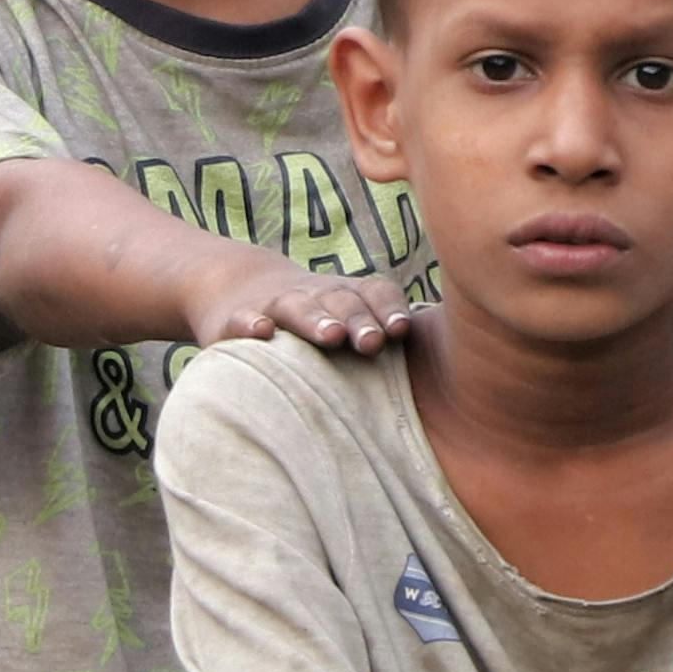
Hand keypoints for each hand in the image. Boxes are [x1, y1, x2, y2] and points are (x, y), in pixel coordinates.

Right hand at [183, 242, 416, 357]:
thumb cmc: (311, 318)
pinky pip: (242, 320)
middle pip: (340, 301)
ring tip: (330, 335)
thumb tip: (438, 384)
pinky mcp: (234, 320)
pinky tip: (261, 332)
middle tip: (371, 342)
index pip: (373, 292)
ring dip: (315, 319)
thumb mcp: (343, 316)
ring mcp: (273, 305)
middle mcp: (313, 295)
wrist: (238, 287)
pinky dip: (249, 323)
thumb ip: (379, 335)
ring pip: (296, 307)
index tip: (401, 329)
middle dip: (358, 320)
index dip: (387, 307)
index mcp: (345, 295)